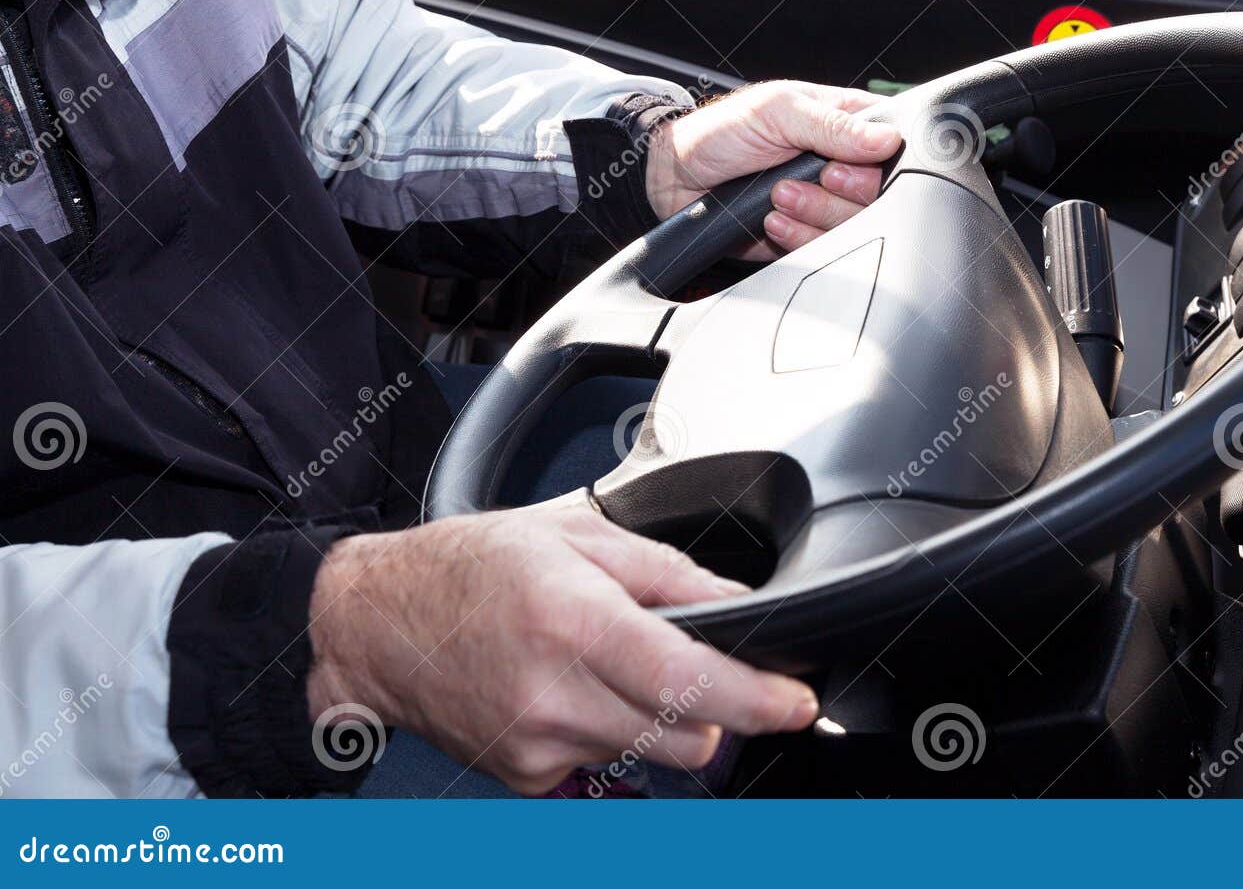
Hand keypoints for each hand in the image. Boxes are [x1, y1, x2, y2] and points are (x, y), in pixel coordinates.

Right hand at [307, 502, 817, 794]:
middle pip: (689, 738)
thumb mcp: (576, 534)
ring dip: (661, 720)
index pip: (689, 681)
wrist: (376, 623)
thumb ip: (668, 571)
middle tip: (694, 664)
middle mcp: (555, 693)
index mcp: (574, 619)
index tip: (797, 703)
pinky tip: (574, 689)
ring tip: (611, 664)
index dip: (758, 699)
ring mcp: (538, 745)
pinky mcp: (527, 778)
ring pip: (653, 757)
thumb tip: (739, 607)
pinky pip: (606, 767)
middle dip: (716, 709)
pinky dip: (612, 733)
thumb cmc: (470, 567)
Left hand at [646, 80, 902, 258]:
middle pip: (878, 192)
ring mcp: (824, 202)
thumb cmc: (722, 132)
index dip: (877, 159)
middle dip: (840, 190)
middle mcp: (841, 164)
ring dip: (814, 212)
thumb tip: (887, 138)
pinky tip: (771, 219)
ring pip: (854, 225)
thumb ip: (834, 124)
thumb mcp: (778, 111)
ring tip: (778, 194)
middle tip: (809, 176)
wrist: (674, 177)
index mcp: (843, 123)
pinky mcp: (806, 234)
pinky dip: (797, 235)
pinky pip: (823, 247)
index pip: (892, 143)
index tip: (842, 160)